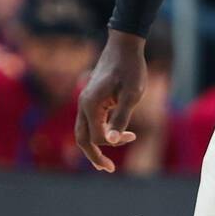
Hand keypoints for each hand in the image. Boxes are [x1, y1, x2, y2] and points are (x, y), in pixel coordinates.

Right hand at [74, 30, 143, 171]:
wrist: (125, 45)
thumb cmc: (131, 69)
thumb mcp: (131, 95)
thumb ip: (121, 119)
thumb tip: (112, 142)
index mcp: (90, 105)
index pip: (97, 136)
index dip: (115, 142)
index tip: (132, 136)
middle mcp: (83, 104)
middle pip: (81, 139)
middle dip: (94, 156)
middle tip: (108, 170)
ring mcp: (85, 101)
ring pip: (83, 131)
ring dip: (94, 146)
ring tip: (105, 162)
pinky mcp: (91, 98)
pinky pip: (89, 121)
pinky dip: (98, 132)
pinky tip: (111, 136)